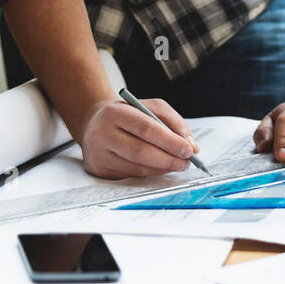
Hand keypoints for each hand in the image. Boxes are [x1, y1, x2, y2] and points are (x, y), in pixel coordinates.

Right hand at [76, 96, 199, 178]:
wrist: (94, 125)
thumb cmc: (126, 115)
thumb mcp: (147, 107)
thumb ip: (171, 121)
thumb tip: (190, 144)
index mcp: (115, 112)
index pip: (146, 128)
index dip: (170, 141)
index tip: (188, 149)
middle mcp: (103, 133)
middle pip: (141, 151)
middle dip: (169, 159)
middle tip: (187, 161)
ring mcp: (99, 154)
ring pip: (138, 168)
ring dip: (162, 168)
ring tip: (177, 164)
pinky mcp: (99, 170)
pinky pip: (131, 176)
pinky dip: (151, 174)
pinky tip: (160, 167)